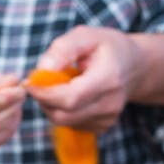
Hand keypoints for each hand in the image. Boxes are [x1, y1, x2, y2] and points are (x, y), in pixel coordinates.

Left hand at [26, 26, 144, 132]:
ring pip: (65, 122)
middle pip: (64, 114)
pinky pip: (72, 125)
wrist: (133, 66)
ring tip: (57, 86)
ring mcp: (108, 119)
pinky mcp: (102, 127)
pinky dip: (63, 112)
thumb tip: (43, 70)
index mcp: (109, 78)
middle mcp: (111, 103)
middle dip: (44, 100)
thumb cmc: (106, 48)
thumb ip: (63, 49)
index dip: (45, 94)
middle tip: (39, 84)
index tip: (29, 83)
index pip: (70, 98)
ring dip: (51, 106)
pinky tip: (69, 96)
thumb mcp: (86, 36)